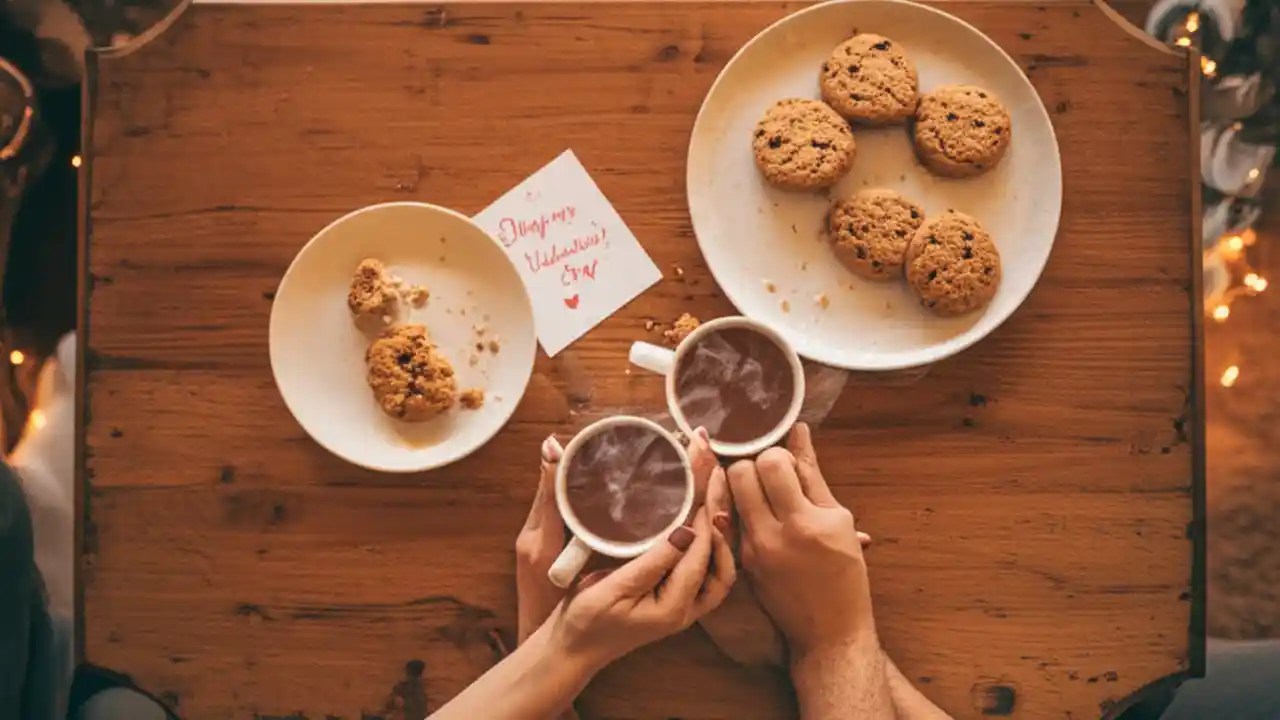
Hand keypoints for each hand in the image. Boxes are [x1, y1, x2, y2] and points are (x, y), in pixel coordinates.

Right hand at [515, 428, 718, 642]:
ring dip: (719, 528)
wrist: (572, 649)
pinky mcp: (674, 598)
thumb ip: (652, 562)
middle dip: (720, 511)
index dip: (707, 511)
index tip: (707, 475)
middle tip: (717, 472)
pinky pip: (703, 568)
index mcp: (675, 607)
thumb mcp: (613, 589)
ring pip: (719, 564)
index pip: (702, 551)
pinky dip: (709, 542)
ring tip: (714, 490)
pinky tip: (702, 516)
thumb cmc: (585, 620)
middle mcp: (688, 608)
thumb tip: (685, 530)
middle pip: (720, 556)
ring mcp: (684, 605)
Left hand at [729, 422, 873, 658]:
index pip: (770, 462)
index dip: (779, 456)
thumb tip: (799, 430)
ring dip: (743, 487)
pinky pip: (730, 521)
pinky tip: (757, 516)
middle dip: (753, 466)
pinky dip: (740, 511)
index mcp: (804, 522)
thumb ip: (813, 474)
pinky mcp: (739, 563)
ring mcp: (750, 551)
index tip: (790, 467)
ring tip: (764, 495)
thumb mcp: (839, 521)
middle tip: (772, 478)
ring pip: (727, 494)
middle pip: (739, 473)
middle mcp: (771, 536)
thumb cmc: (845, 575)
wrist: (829, 631)